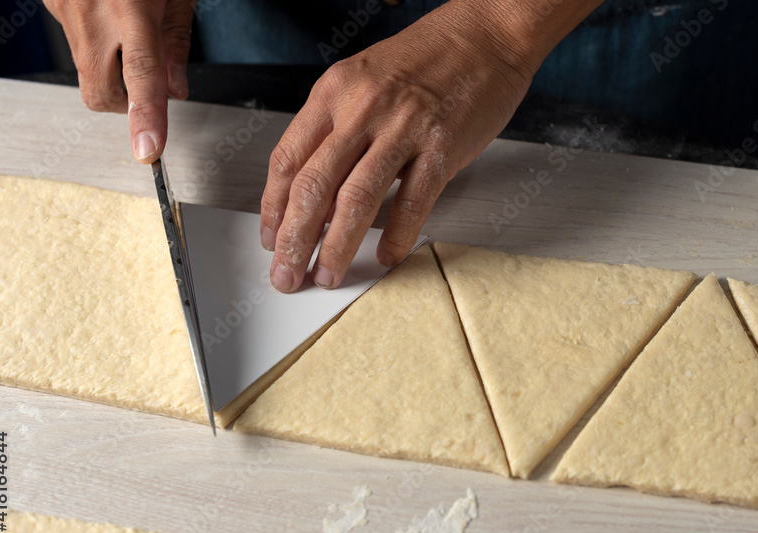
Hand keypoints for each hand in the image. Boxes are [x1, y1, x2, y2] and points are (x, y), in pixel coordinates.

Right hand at [45, 0, 194, 162]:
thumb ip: (176, 41)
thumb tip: (176, 91)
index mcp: (131, 6)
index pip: (142, 75)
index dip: (146, 117)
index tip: (148, 149)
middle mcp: (91, 10)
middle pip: (101, 91)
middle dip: (124, 102)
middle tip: (145, 82)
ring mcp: (62, 7)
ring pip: (85, 69)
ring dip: (109, 67)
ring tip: (127, 30)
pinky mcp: (48, 2)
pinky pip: (73, 39)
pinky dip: (95, 39)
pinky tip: (105, 10)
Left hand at [260, 3, 537, 291]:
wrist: (486, 34)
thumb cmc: (429, 60)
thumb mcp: (364, 82)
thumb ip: (338, 130)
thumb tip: (318, 191)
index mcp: (334, 91)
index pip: (287, 160)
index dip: (273, 209)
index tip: (271, 240)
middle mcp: (361, 108)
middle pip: (313, 187)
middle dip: (294, 240)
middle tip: (288, 274)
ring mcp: (403, 127)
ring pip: (355, 200)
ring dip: (337, 247)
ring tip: (328, 274)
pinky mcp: (441, 147)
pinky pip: (411, 203)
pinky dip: (396, 236)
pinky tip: (386, 256)